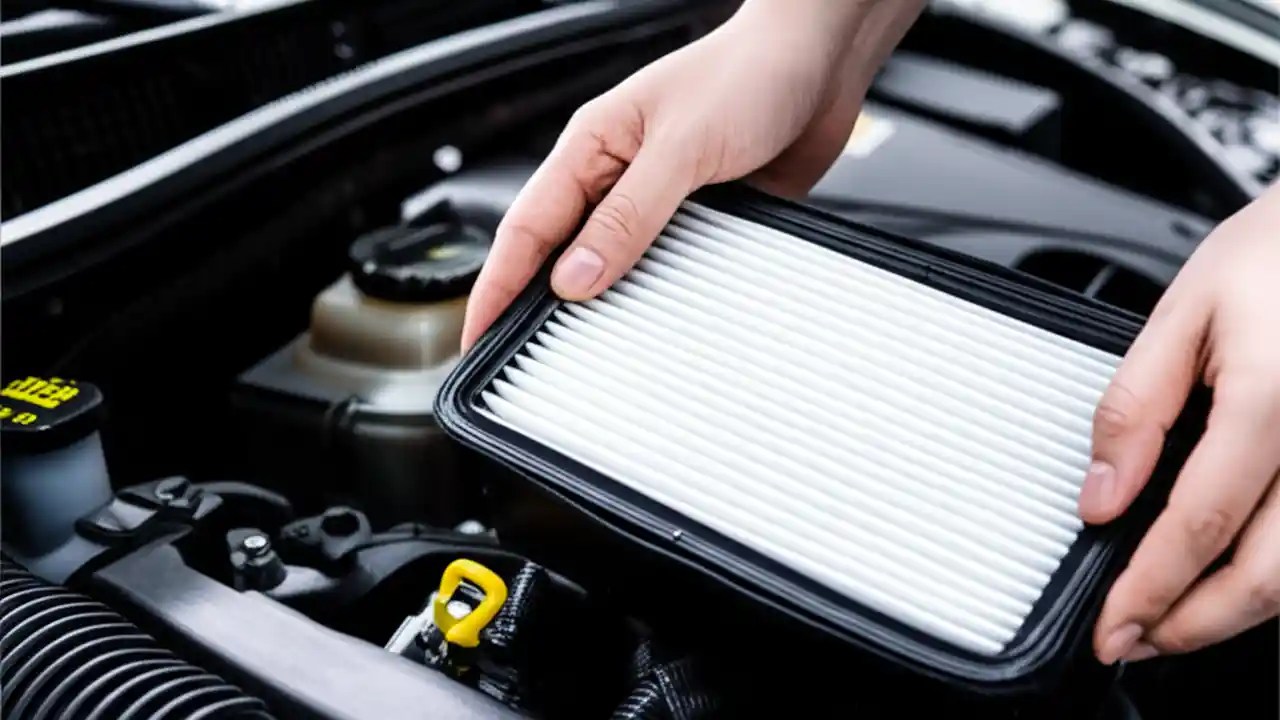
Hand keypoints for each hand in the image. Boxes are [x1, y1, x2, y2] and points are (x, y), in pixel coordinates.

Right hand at [460, 0, 925, 350]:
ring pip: (615, 267)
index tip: (477, 335)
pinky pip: (671, 269)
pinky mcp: (704, 219)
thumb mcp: (680, 147)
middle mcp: (619, 177)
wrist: (820, 62)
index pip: (526, 227)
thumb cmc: (747, 73)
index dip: (496, 285)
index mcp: (593, 148)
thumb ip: (629, 215)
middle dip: (536, 306)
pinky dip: (662, 298)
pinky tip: (662, 325)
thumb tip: (576, 278)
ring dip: (603, 307)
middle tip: (517, 361)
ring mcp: (661, 200)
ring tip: (585, 358)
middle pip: (561, 253)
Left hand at [1082, 182, 1279, 663]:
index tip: (1110, 625)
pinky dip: (1267, 573)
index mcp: (1271, 405)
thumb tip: (1101, 494)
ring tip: (1170, 616)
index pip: (1197, 528)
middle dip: (1191, 625)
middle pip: (1264, 578)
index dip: (1148, 589)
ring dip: (1232, 612)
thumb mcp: (1183, 312)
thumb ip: (1136, 408)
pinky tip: (1225, 570)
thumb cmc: (1278, 252)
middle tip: (1132, 637)